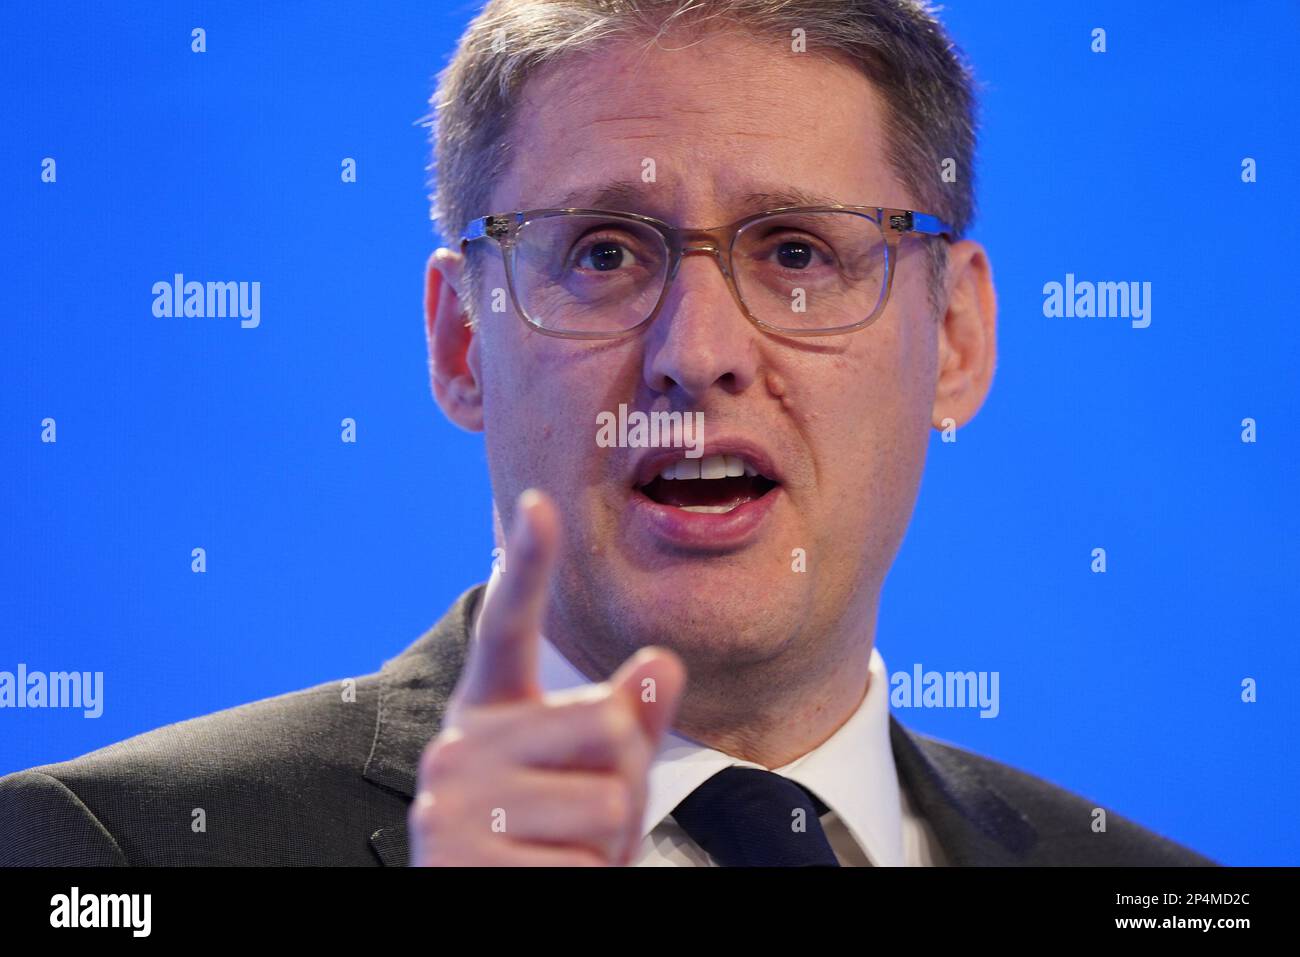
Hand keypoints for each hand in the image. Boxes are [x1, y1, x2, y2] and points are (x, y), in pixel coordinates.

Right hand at [409, 488, 685, 865]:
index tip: (538, 503)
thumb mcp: (593, 775)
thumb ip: (627, 719)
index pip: (510, 625)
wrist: (487, 916)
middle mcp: (458, 744)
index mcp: (489, 708)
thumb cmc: (548, 841)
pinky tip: (548, 881)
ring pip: (608, 798)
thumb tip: (662, 660)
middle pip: (609, 724)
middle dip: (626, 782)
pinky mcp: (461, 858)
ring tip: (563, 855)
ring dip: (609, 842)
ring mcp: (451, 801)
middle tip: (585, 821)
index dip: (528, 564)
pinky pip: (585, 860)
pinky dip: (586, 882)